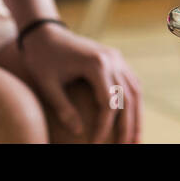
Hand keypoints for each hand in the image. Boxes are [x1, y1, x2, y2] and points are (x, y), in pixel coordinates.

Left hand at [19, 23, 142, 142]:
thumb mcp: (48, 85)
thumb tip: (79, 132)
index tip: (95, 144)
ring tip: (136, 139)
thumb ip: (63, 109)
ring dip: (137, 115)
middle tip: (127, 147)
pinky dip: (134, 101)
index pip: (108, 103)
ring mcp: (116, 57)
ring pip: (135, 90)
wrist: (45, 32)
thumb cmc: (42, 59)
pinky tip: (133, 118)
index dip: (104, 127)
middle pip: (128, 98)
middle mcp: (112, 59)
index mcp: (96, 64)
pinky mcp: (116, 58)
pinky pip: (131, 82)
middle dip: (128, 126)